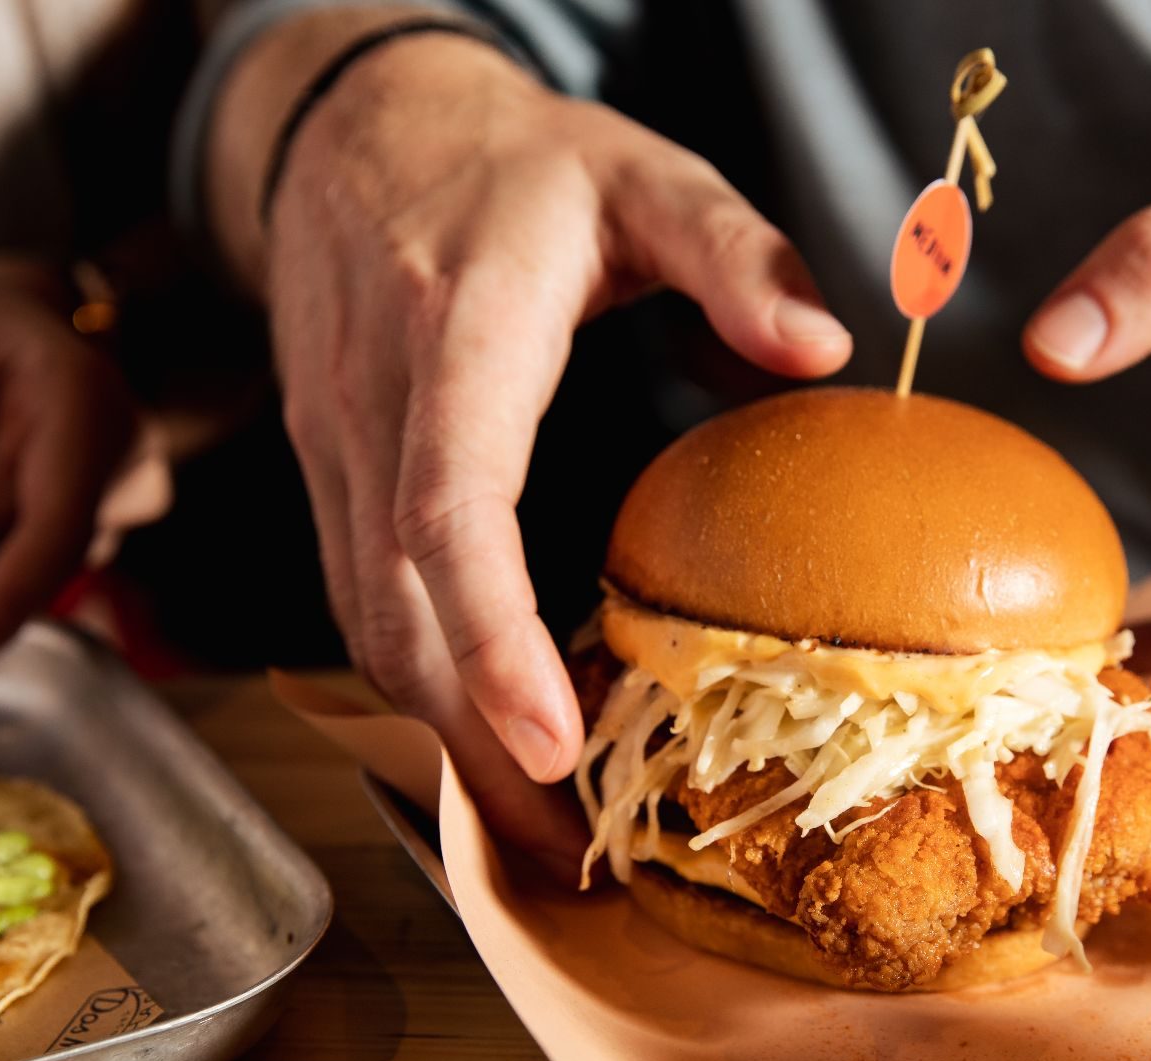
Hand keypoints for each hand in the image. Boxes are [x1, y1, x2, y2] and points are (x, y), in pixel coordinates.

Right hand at [242, 29, 850, 871]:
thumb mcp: (638, 172)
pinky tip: (493, 726)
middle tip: (569, 844)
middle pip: (394, 607)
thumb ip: (733, 251)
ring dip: (439, 732)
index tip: (552, 741)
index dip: (492, 638)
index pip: (449, 508)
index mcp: (455, 333)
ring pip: (363, 622)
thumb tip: (822, 347)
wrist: (353, 126)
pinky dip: (423, 679)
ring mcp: (333, 446)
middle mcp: (371, 406)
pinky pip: (360, 600)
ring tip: (538, 819)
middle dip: (469, 741)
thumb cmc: (509, 161)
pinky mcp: (328, 472)